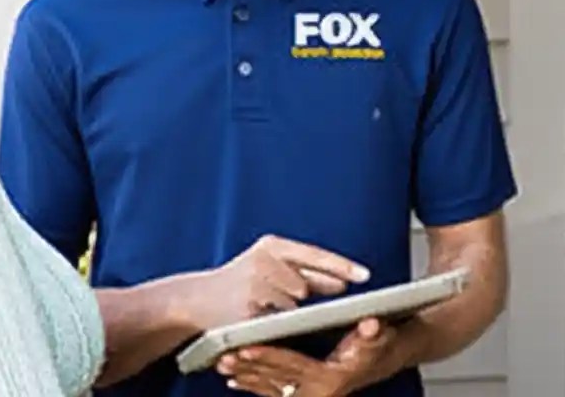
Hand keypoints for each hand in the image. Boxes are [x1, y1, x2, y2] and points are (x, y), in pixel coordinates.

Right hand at [186, 235, 370, 330]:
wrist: (198, 298)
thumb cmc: (243, 281)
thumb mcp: (272, 266)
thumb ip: (307, 273)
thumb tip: (343, 281)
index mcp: (272, 245)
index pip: (315, 255)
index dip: (342, 266)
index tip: (366, 275)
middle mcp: (263, 260)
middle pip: (305, 285)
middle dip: (303, 294)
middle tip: (287, 292)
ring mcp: (254, 285)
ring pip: (292, 304)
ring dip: (284, 308)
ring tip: (260, 301)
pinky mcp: (246, 309)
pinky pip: (276, 319)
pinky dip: (272, 319)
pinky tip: (255, 312)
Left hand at [216, 318, 399, 395]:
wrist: (383, 360)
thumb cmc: (378, 344)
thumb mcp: (380, 336)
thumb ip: (373, 332)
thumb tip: (370, 324)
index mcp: (331, 379)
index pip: (293, 366)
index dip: (269, 356)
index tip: (246, 347)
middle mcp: (318, 392)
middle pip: (275, 379)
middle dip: (248, 368)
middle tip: (223, 356)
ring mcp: (309, 395)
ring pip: (270, 388)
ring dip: (246, 377)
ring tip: (221, 363)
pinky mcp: (304, 393)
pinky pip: (274, 392)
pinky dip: (254, 385)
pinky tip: (235, 379)